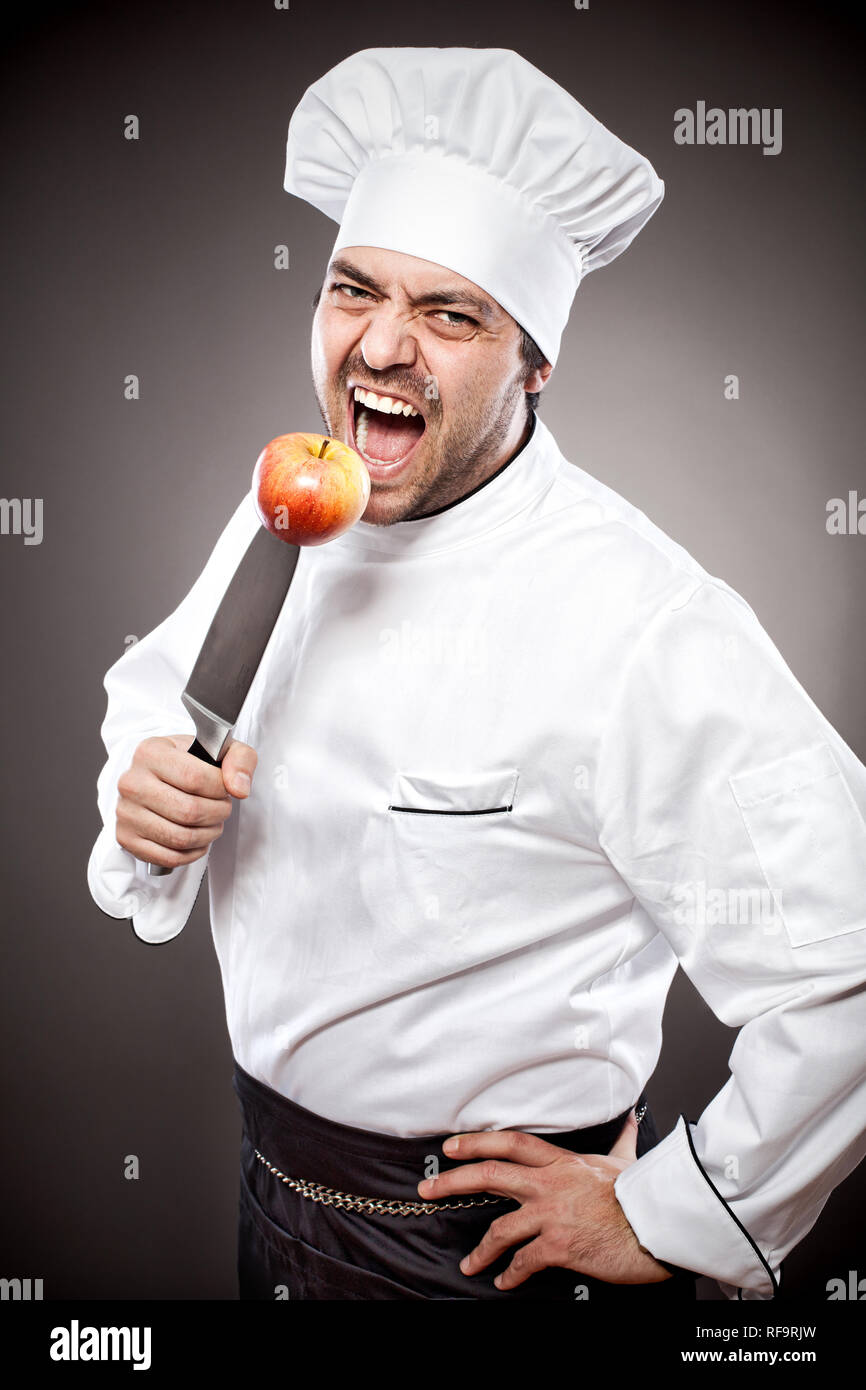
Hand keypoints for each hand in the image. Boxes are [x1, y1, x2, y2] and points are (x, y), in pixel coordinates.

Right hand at [116, 734, 257, 869]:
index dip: (221, 789)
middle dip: (218, 813)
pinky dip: (192, 853)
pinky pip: (169, 857)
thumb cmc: (188, 762)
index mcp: (150, 753)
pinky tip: (198, 839)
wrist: (156, 777)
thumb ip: (239, 759)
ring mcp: (126, 812)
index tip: (226, 788)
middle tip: (222, 807)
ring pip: (181, 837)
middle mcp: (132, 782)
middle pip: (189, 811)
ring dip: (208, 834)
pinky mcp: (126, 838)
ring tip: (213, 822)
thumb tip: (239, 788)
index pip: (196, 778)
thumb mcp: (218, 749)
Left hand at [416, 1107, 671, 1290]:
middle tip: (428, 1189)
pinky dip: (511, 1273)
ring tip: (469, 1264)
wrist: (659, 1226)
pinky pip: (524, 1261)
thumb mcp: (625, 1162)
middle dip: (452, 1181)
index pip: (510, 1143)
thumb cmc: (641, 1195)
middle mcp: (550, 1184)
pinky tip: (505, 1281)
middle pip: (490, 1175)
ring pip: (500, 1228)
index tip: (451, 1147)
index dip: (476, 1142)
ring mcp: (552, 1214)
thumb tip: (630, 1119)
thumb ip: (621, 1141)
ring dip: (480, 1249)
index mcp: (562, 1162)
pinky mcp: (559, 1246)